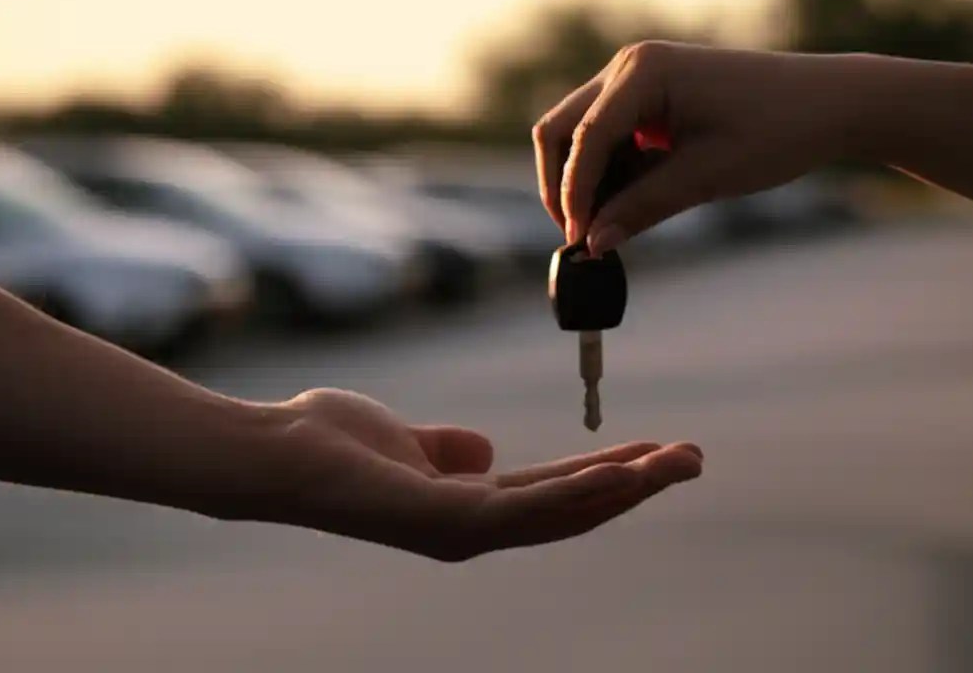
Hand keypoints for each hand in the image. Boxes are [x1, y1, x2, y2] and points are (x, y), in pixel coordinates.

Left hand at [250, 388, 702, 561]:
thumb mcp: (408, 441)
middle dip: (636, 486)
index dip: (608, 476)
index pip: (554, 493)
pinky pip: (526, 508)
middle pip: (572, 509)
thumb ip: (448, 449)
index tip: (656, 452)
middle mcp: (472, 528)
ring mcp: (460, 532)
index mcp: (467, 507)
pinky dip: (579, 493)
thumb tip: (483, 451)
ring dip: (627, 490)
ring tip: (681, 462)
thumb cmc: (329, 444)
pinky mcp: (444, 521)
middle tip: (694, 459)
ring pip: (563, 514)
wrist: (277, 453)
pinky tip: (622, 474)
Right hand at [533, 41, 857, 254]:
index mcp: (643, 72)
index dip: (575, 194)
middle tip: (582, 235)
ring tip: (612, 225)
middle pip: (562, 128)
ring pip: (580, 134)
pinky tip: (632, 203)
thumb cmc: (777, 130)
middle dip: (565, 184)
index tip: (580, 241)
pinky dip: (611, 172)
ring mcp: (638, 76)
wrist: (830, 105)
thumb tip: (593, 243)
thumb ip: (642, 208)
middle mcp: (631, 65)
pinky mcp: (650, 95)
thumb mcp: (705, 177)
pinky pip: (609, 136)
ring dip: (588, 181)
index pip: (585, 139)